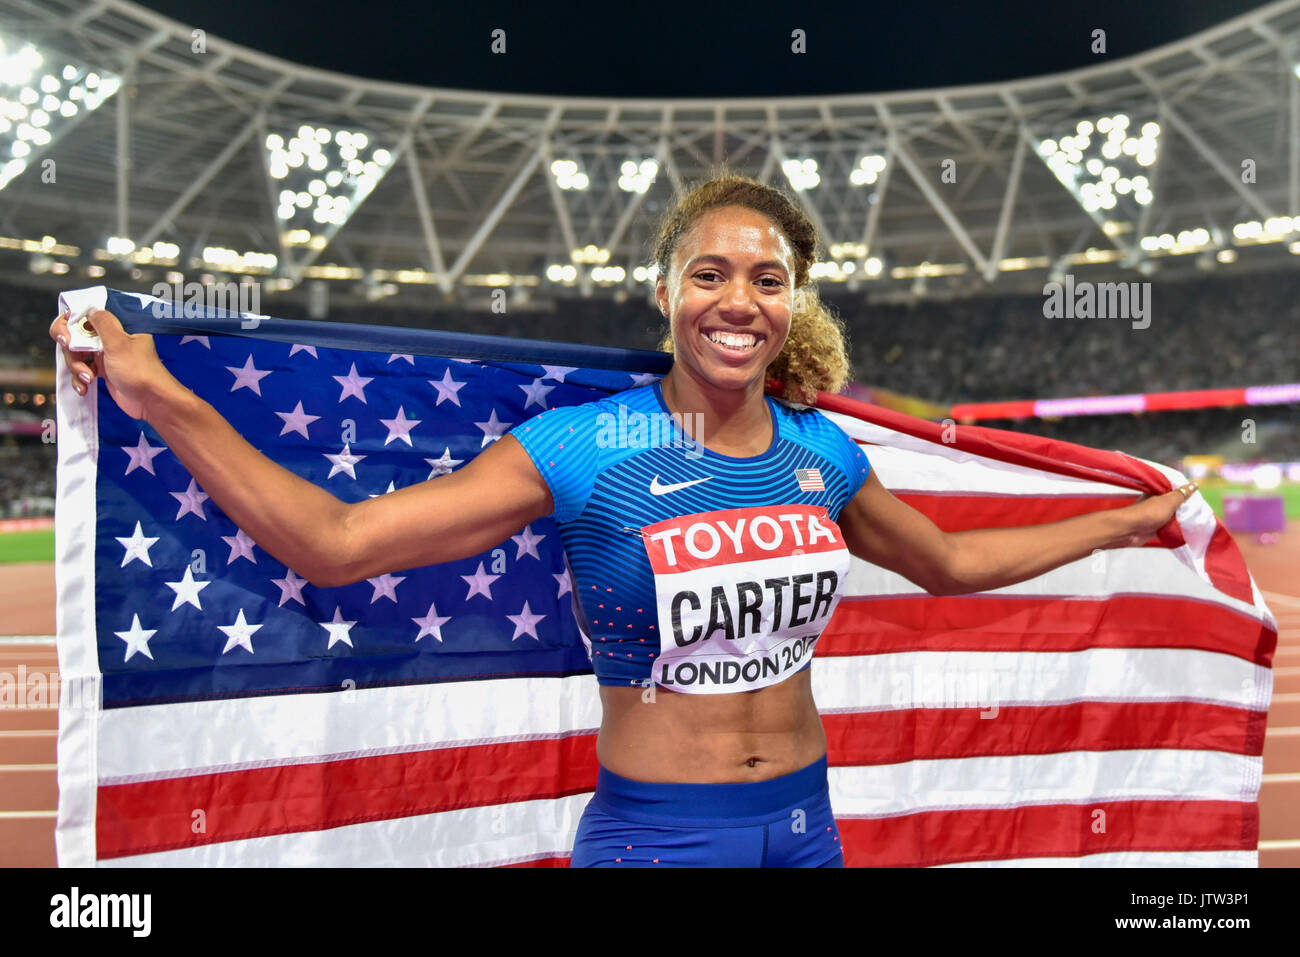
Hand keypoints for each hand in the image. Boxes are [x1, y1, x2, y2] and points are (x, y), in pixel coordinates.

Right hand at [49, 308, 175, 420]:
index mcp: (117, 327)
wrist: (151, 401)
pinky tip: (85, 387)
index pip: (86, 316)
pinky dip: (80, 379)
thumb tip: (91, 309)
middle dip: (72, 352)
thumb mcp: (119, 343)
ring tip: (88, 378)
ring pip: (76, 355)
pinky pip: (82, 371)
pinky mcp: (103, 371)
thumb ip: (102, 323)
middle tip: (80, 362)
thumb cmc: (140, 372)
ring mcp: (105, 355)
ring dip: (76, 368)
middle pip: (75, 337)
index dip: (70, 325)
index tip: (66, 338)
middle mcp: (110, 339)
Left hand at [1115, 481, 1197, 546]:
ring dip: (1180, 520)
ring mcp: (1154, 516)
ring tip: (1196, 521)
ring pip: (1172, 517)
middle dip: (1185, 508)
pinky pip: (1167, 528)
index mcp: (1157, 492)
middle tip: (1200, 511)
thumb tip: (1194, 484)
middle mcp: (1156, 503)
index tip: (1199, 498)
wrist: (1130, 530)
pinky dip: (1175, 530)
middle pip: (1174, 504)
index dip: (1186, 493)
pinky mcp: (1153, 528)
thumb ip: (1182, 494)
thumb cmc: (1148, 513)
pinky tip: (1186, 531)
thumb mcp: (1169, 501)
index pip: (1175, 490)